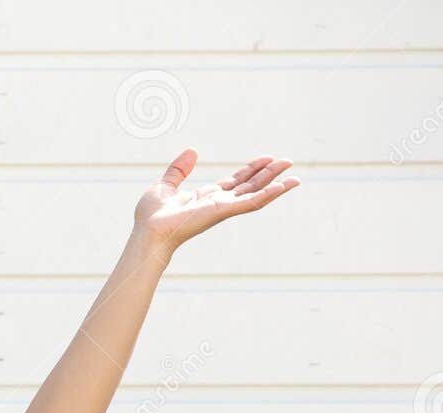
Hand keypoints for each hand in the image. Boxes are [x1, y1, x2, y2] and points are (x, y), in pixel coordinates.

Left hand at [133, 148, 299, 254]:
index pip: (235, 182)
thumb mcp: (165, 186)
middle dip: (269, 174)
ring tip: (294, 176)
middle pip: (250, 186)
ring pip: (255, 195)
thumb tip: (192, 150)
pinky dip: (267, 195)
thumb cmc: (151, 216)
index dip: (251, 170)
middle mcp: (218, 203)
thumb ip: (179, 170)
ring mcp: (222, 208)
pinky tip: (282, 186)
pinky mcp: (223, 212)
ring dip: (275, 184)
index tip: (266, 158)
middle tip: (287, 162)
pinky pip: (250, 203)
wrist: (148, 231)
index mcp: (207, 198)